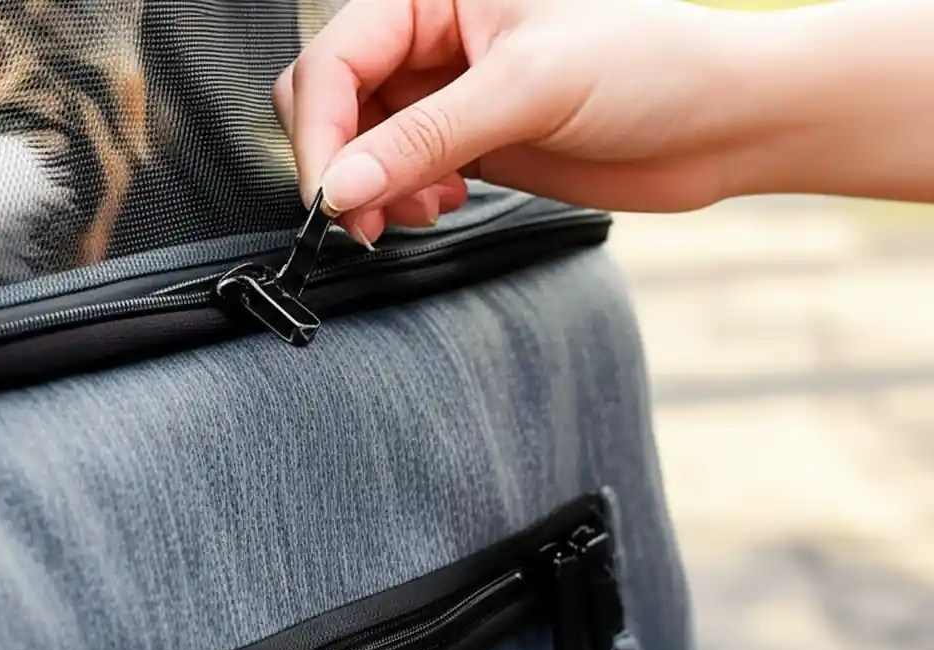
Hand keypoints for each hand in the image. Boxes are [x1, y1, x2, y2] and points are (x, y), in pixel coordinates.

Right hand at [276, 0, 933, 246]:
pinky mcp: (466, 140)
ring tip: (417, 213)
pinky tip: (441, 205)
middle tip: (362, 218)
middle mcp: (431, 37)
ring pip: (358, 143)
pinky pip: (396, 173)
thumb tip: (339, 187)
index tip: (329, 198)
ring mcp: (446, 91)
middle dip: (338, 162)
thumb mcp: (530, 87)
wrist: (725, 120)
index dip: (320, 131)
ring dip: (370, 189)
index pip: (335, 60)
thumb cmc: (652, 64)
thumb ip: (425, 138)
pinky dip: (399, 200)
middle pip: (330, 99)